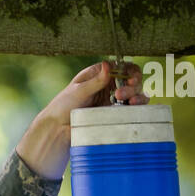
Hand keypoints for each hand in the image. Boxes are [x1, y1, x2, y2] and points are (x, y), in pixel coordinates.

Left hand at [17, 60, 148, 179]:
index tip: (131, 78)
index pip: (122, 67)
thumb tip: (108, 66)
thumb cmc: (63, 106)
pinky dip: (136, 108)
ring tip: (130, 102)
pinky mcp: (114, 115)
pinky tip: (133, 108)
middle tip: (120, 95)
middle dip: (132, 86)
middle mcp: (108, 85)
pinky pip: (130, 109)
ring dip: (137, 96)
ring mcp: (112, 100)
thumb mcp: (78, 91)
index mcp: (99, 74)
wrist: (58, 129)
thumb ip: (94, 81)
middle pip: (131, 80)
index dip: (130, 71)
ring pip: (134, 94)